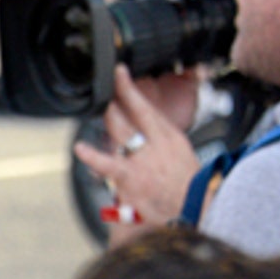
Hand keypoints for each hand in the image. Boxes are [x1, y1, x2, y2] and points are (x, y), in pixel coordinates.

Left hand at [73, 66, 200, 242]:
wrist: (200, 205)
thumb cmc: (191, 185)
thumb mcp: (181, 154)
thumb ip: (161, 142)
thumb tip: (147, 134)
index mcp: (168, 135)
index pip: (145, 105)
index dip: (128, 88)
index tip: (118, 73)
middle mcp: (154, 142)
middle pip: (127, 115)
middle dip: (113, 106)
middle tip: (105, 101)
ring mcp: (141, 158)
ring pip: (118, 131)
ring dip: (108, 121)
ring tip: (102, 114)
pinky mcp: (130, 176)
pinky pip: (106, 163)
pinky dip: (91, 156)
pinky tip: (79, 149)